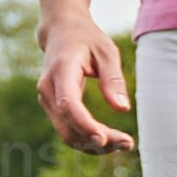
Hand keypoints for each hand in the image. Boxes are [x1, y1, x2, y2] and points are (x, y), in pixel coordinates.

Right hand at [37, 15, 134, 154]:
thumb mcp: (106, 51)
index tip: (104, 139)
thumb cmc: (86, 39)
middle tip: (128, 144)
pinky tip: (109, 140)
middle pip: (69, 126)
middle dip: (97, 140)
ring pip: (68, 134)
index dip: (85, 125)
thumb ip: (113, 79)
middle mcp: (48, 89)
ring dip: (94, 145)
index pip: (68, 105)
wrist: (60, 31)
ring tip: (123, 144)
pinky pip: (68, 130)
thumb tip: (122, 109)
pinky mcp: (53, 108)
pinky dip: (88, 139)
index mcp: (61, 71)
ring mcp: (47, 100)